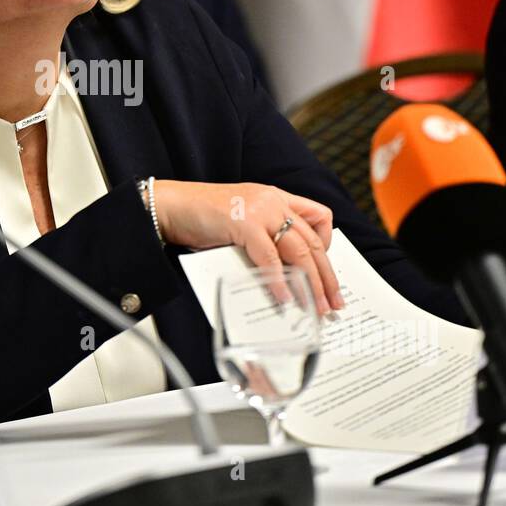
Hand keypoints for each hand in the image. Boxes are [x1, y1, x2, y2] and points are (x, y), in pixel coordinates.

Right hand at [152, 180, 342, 312]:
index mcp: (275, 197)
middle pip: (314, 241)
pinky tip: (284, 298)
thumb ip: (263, 237)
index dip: (328, 245)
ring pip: (300, 250)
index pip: (318, 217)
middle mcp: (274, 201)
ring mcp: (261, 211)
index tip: (326, 270)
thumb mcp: (242, 220)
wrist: (170, 205)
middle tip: (334, 303)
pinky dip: (279, 281)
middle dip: (327, 276)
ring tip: (315, 308)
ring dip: (311, 284)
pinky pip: (270, 258)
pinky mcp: (245, 223)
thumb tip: (280, 274)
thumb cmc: (200, 216)